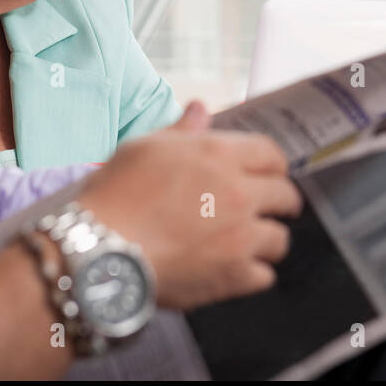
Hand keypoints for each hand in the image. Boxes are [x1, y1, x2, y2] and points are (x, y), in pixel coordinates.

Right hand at [77, 101, 302, 310]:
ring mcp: (241, 237)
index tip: (269, 175)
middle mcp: (239, 193)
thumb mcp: (145, 148)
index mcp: (220, 155)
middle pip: (285, 195)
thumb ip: (182, 131)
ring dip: (267, 240)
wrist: (100, 248)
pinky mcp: (234, 276)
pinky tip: (235, 271)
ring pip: (280, 239)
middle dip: (279, 201)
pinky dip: (252, 275)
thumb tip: (200, 108)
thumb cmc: (115, 193)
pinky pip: (264, 277)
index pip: (272, 154)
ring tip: (249, 243)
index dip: (272, 165)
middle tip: (267, 209)